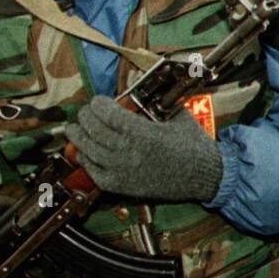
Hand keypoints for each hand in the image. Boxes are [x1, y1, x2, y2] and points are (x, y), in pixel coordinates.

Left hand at [65, 95, 222, 201]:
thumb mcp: (178, 117)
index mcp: (144, 132)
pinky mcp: (123, 186)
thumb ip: (159, 104)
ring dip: (78, 137)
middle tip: (85, 112)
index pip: (107, 113)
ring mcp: (124, 170)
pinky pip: (95, 172)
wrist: (205, 176)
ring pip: (89, 150)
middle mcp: (130, 151)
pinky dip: (85, 160)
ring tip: (73, 129)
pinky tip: (83, 152)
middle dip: (85, 117)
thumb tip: (143, 92)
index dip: (98, 104)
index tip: (98, 100)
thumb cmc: (194, 145)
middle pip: (94, 130)